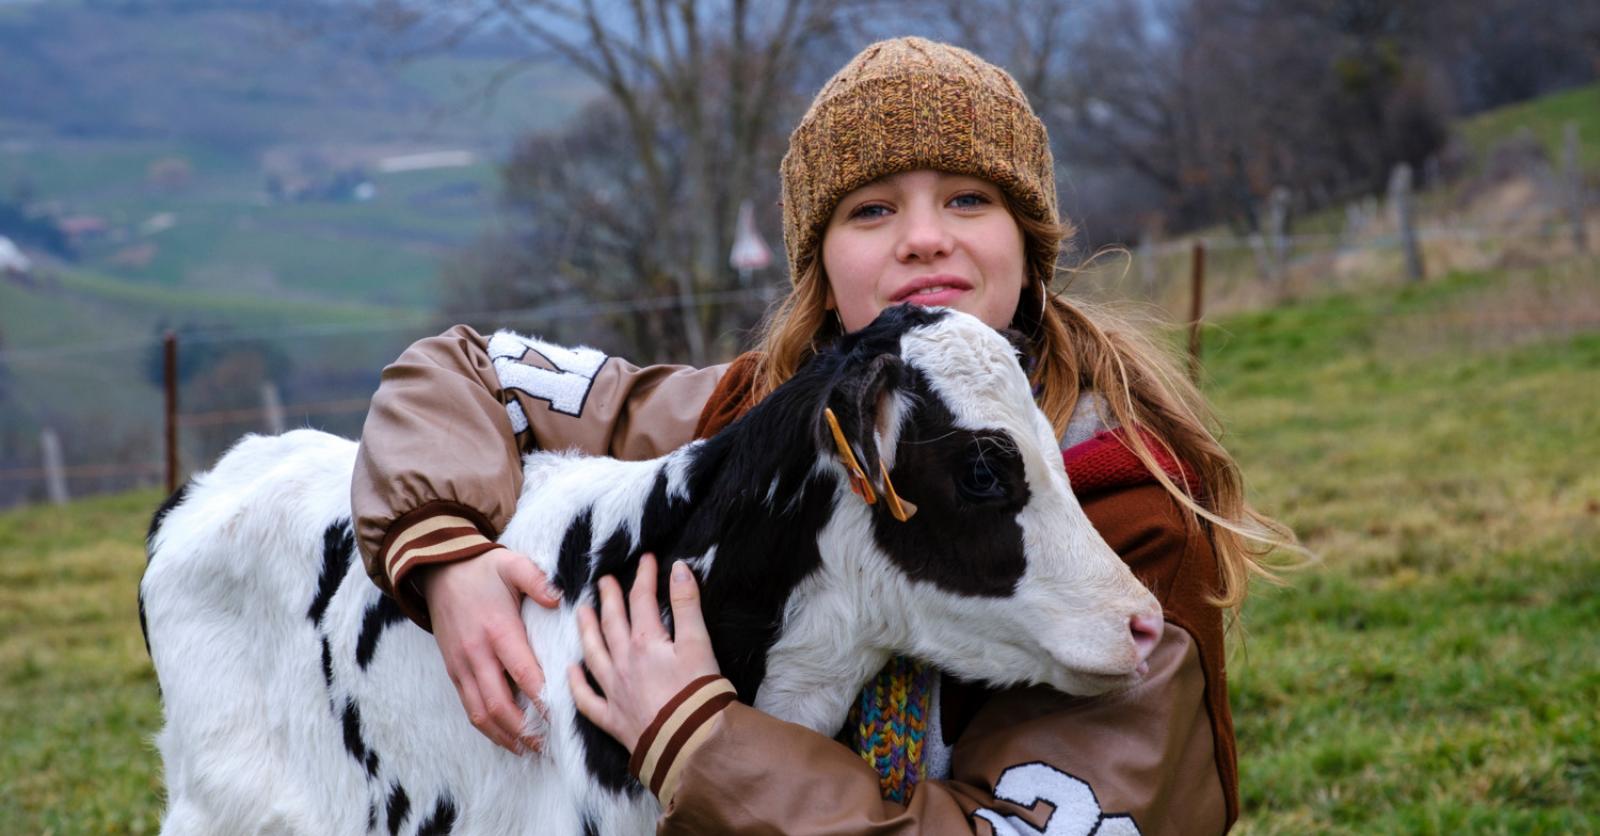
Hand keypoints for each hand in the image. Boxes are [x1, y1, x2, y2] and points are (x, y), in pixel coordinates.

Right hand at [421, 547, 561, 752]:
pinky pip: (469, 708)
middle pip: (500, 704)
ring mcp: (461, 666)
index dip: (542, 700)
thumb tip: (559, 600)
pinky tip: (507, 737)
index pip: (523, 674)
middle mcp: (476, 654)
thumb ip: (536, 579)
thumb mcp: (512, 564)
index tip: (563, 717)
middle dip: (525, 729)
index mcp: (497, 630)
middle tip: (550, 744)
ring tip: (530, 750)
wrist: (438, 571)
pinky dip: (488, 728)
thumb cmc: (482, 569)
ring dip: (505, 736)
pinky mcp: (453, 672)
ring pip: (481, 714)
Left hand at [569, 554, 719, 752]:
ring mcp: (614, 690)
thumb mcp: (699, 642)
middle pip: (612, 622)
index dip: (644, 577)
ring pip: (594, 654)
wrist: (690, 742)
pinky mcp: (612, 718)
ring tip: (581, 613)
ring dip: (587, 631)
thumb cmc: (699, 693)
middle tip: (604, 581)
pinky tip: (571, 671)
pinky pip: (587, 699)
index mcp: (646, 641)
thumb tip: (678, 568)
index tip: (647, 560)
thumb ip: (687, 603)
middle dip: (609, 598)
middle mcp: (623, 662)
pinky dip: (577, 684)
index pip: (641, 600)